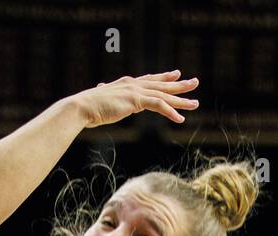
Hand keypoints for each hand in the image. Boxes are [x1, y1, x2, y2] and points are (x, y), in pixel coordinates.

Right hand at [69, 70, 199, 128]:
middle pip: (161, 85)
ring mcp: (136, 91)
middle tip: (195, 82)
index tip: (176, 74)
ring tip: (195, 104)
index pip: (149, 80)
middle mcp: (133, 84)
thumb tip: (100, 89)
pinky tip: (180, 119)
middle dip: (179, 84)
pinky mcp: (136, 101)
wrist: (82, 107)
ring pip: (164, 95)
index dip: (164, 78)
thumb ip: (105, 95)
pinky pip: (158, 106)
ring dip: (181, 100)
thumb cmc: (88, 108)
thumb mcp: (101, 100)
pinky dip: (170, 112)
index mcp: (126, 84)